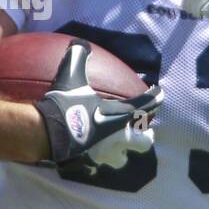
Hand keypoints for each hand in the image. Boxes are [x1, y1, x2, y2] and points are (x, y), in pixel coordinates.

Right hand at [34, 40, 162, 173]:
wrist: (48, 133)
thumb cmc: (66, 104)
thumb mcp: (71, 75)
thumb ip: (78, 56)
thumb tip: (80, 42)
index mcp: (120, 115)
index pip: (146, 105)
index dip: (155, 97)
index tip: (159, 92)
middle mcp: (119, 137)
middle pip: (145, 139)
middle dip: (146, 133)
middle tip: (142, 126)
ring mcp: (106, 153)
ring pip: (124, 158)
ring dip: (123, 151)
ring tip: (118, 145)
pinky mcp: (91, 163)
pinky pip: (98, 165)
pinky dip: (96, 161)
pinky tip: (90, 155)